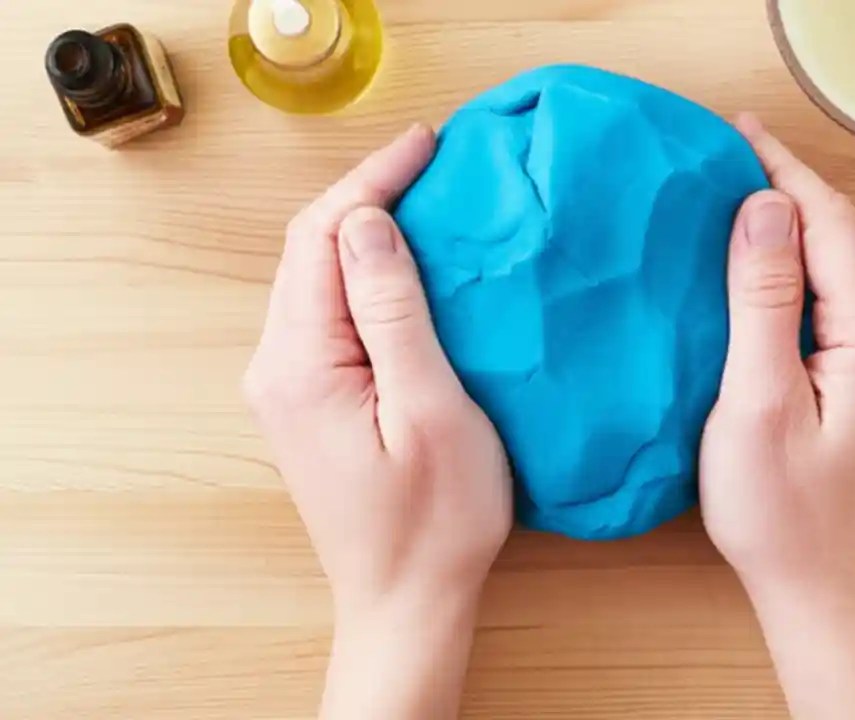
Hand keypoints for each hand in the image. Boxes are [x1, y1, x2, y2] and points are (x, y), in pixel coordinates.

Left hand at [243, 125, 511, 718]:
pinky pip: (328, 313)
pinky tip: (406, 264)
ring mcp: (287, 385)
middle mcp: (276, 366)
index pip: (323, 238)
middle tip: (432, 160)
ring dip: (365, 231)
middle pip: (311, 250)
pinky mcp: (308, 400)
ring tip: (424, 197)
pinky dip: (364, 274)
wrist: (405, 601)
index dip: (373, 180)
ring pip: (318, 278)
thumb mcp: (429, 409)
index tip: (428, 142)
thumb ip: (393, 313)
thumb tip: (369, 222)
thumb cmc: (434, 518)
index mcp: (300, 363)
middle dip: (367, 195)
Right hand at [700, 116, 854, 718]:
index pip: (831, 222)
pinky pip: (838, 300)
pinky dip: (796, 273)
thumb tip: (763, 208)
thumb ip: (764, 302)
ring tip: (728, 201)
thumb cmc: (786, 517)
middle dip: (783, 192)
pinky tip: (756, 268)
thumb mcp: (758, 403)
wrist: (826, 594)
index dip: (781, 170)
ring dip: (788, 232)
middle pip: (841, 237)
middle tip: (719, 159)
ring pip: (839, 266)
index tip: (734, 132)